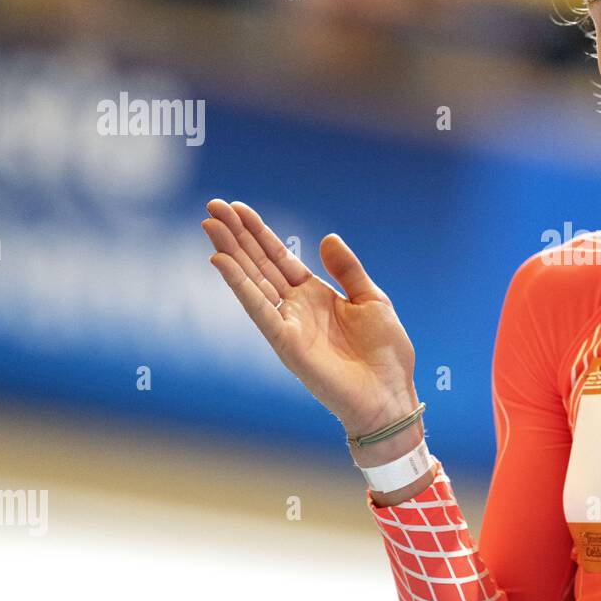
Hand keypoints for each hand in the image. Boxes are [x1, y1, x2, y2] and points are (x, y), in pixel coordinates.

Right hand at [201, 199, 417, 437]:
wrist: (390, 395)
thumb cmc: (385, 354)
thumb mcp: (372, 300)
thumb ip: (347, 270)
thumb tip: (327, 238)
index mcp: (315, 295)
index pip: (279, 257)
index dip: (259, 233)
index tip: (237, 208)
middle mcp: (296, 307)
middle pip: (259, 264)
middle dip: (237, 235)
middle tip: (212, 205)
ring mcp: (288, 325)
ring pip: (253, 281)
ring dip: (231, 253)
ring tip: (209, 225)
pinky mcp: (286, 344)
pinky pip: (259, 310)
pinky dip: (240, 287)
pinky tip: (222, 263)